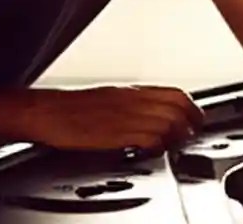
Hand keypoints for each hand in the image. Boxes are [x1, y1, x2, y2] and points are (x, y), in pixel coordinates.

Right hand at [20, 86, 204, 152]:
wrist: (45, 112)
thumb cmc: (71, 108)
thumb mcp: (108, 98)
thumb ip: (133, 104)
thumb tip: (153, 113)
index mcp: (131, 91)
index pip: (174, 93)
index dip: (192, 107)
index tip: (197, 119)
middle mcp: (132, 101)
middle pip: (177, 106)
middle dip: (192, 122)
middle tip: (193, 134)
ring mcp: (124, 116)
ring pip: (167, 121)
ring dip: (176, 135)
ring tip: (174, 144)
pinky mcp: (114, 134)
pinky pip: (148, 138)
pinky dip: (157, 145)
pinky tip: (153, 150)